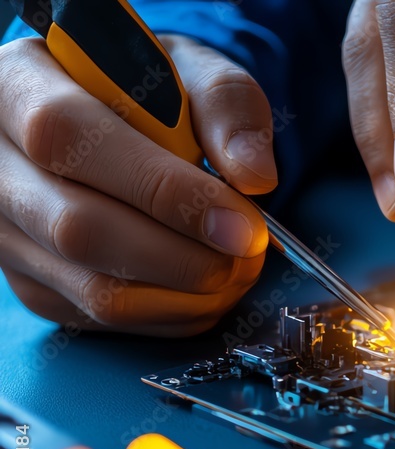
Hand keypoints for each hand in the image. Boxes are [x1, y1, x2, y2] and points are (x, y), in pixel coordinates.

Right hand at [0, 36, 277, 335]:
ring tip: (237, 271)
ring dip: (185, 294)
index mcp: (19, 82)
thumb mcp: (194, 70)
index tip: (240, 223)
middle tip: (248, 254)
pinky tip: (208, 289)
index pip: (73, 138)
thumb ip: (226, 106)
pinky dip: (171, 315)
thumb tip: (255, 177)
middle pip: (78, 229)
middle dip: (184, 256)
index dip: (164, 191)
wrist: (120, 122)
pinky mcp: (29, 282)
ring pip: (92, 288)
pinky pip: (102, 317)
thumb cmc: (154, 94)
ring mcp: (4, 232)